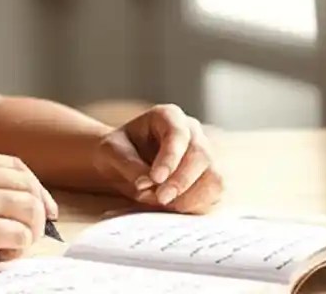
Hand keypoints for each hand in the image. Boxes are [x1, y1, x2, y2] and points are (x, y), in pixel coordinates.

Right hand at [0, 151, 58, 285]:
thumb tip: (2, 203)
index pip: (14, 165)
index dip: (34, 186)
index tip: (41, 206)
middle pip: (27, 185)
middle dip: (38, 210)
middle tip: (34, 232)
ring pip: (30, 209)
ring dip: (28, 232)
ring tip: (9, 248)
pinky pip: (19, 236)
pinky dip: (16, 249)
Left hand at [91, 104, 222, 213]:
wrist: (122, 164)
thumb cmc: (117, 151)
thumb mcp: (111, 151)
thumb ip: (128, 164)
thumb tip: (148, 184)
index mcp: (168, 116)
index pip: (178, 134)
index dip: (170, 158)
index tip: (156, 178)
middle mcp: (192, 132)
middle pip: (201, 155)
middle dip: (181, 181)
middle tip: (160, 198)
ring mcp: (204, 156)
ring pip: (214, 177)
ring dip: (191, 196)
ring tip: (162, 203)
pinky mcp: (208, 179)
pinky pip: (214, 195)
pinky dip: (195, 205)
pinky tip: (173, 208)